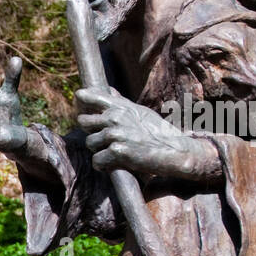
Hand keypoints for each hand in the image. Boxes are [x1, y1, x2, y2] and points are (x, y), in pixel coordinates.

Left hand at [76, 87, 221, 182]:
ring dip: (99, 150)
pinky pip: (97, 160)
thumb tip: (108, 90)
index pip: (91, 96)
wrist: (176, 151)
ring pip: (90, 143)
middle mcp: (116, 117)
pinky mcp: (117, 152)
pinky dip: (103, 165)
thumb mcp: (140, 112)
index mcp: (121, 107)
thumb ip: (121, 103)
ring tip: (113, 154)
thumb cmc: (158, 132)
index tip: (80, 101)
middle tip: (104, 140)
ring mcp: (115, 134)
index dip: (82, 99)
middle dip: (91, 131)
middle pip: (83, 122)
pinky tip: (114, 164)